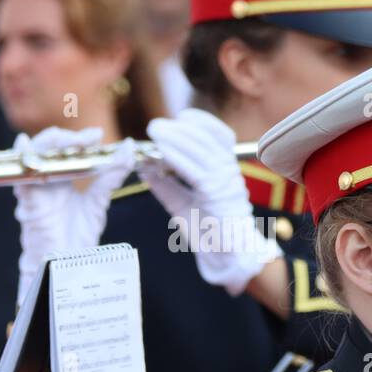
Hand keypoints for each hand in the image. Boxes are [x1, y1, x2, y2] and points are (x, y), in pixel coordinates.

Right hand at [13, 127, 134, 303]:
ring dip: (50, 144)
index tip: (99, 136)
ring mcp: (35, 190)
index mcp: (63, 178)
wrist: (67, 269)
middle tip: (91, 138)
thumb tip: (128, 148)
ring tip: (68, 139)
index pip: (68, 149)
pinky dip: (21, 159)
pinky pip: (20, 178)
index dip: (81, 138)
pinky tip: (24, 144)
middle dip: (69, 138)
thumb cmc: (76, 240)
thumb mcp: (99, 202)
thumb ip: (112, 176)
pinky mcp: (28, 203)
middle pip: (50, 148)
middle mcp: (47, 180)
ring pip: (34, 156)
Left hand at [144, 108, 280, 295]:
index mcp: (226, 170)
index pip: (221, 136)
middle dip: (180, 128)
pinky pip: (196, 171)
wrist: (227, 256)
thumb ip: (164, 184)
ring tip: (156, 132)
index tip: (182, 116)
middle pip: (207, 139)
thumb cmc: (207, 229)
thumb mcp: (181, 202)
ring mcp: (226, 183)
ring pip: (202, 151)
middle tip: (156, 125)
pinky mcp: (218, 196)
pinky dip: (178, 158)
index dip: (203, 121)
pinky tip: (162, 152)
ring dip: (177, 137)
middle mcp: (229, 172)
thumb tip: (143, 166)